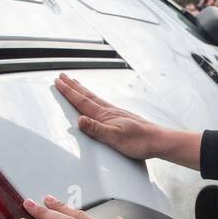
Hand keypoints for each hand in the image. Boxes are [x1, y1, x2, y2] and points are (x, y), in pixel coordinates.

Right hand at [55, 74, 202, 169]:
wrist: (159, 141)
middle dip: (73, 86)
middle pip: (87, 96)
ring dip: (83, 91)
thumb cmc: (139, 142)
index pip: (82, 102)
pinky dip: (95, 100)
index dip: (69, 92)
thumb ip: (97, 130)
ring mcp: (116, 114)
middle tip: (62, 76)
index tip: (58, 82)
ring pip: (95, 99)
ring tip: (76, 84)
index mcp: (105, 115)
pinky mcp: (122, 119)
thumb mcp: (115, 138)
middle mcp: (110, 111)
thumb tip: (80, 120)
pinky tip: (97, 103)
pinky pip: (103, 105)